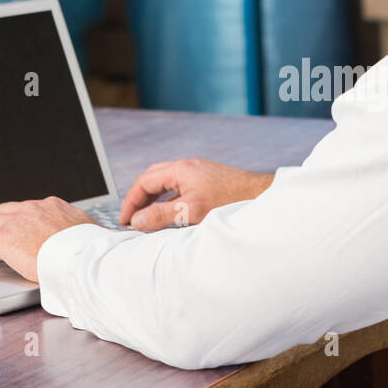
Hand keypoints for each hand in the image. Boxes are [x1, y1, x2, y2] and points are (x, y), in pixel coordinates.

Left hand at [0, 196, 95, 281]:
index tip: (18, 227)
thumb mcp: (90, 232)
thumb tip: (90, 236)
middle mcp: (32, 208)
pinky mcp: (3, 239)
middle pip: (4, 211)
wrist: (82, 257)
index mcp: (53, 206)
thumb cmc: (90, 250)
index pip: (28, 208)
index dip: (19, 219)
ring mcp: (16, 222)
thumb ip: (82, 230)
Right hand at [120, 158, 273, 231]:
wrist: (261, 195)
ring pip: (167, 183)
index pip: (144, 182)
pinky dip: (170, 200)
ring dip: (155, 199)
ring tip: (148, 218)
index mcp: (180, 169)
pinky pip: (180, 187)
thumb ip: (161, 216)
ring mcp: (198, 172)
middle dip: (140, 198)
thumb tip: (137, 221)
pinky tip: (173, 214)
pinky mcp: (208, 180)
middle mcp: (187, 167)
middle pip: (153, 179)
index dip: (131, 201)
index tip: (125, 220)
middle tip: (133, 218)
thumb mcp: (191, 212)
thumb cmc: (230, 200)